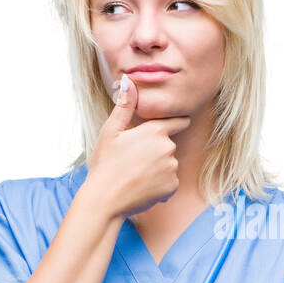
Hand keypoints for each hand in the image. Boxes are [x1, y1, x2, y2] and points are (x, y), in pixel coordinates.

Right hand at [85, 71, 191, 218]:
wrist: (104, 201)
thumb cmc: (105, 165)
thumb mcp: (110, 132)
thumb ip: (124, 106)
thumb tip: (129, 81)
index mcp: (155, 131)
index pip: (179, 121)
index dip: (171, 125)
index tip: (160, 133)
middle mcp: (168, 148)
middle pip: (169, 145)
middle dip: (157, 151)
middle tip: (134, 162)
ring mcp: (172, 168)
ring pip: (169, 165)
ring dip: (157, 169)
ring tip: (136, 176)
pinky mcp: (173, 187)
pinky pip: (170, 182)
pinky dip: (159, 185)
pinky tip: (142, 187)